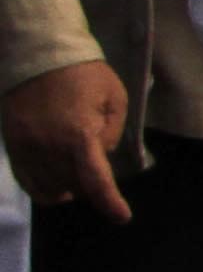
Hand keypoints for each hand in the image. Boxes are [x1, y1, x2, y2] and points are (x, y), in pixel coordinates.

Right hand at [3, 57, 127, 221]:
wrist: (38, 55)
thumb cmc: (85, 74)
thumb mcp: (115, 98)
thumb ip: (112, 133)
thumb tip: (101, 159)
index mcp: (78, 135)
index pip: (95, 181)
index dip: (109, 203)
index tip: (121, 217)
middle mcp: (48, 147)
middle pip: (72, 187)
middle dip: (90, 185)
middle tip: (97, 169)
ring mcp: (26, 148)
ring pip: (49, 188)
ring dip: (68, 187)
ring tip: (77, 170)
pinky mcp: (12, 146)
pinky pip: (27, 181)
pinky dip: (43, 187)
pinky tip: (56, 180)